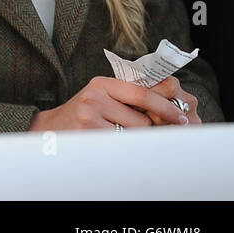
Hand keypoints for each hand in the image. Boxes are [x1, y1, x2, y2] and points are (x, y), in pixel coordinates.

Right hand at [29, 76, 189, 131]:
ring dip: (135, 141)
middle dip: (151, 130)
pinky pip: (122, 145)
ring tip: (119, 137)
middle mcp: (94, 96)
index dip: (166, 107)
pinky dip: (125, 148)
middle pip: (143, 120)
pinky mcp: (88, 134)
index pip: (142, 94)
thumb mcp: (104, 98)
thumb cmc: (85, 115)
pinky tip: (113, 145)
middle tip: (156, 134)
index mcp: (102, 84)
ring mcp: (89, 116)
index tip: (182, 118)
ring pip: (134, 135)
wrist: (51, 130)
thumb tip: (172, 100)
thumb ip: (131, 97)